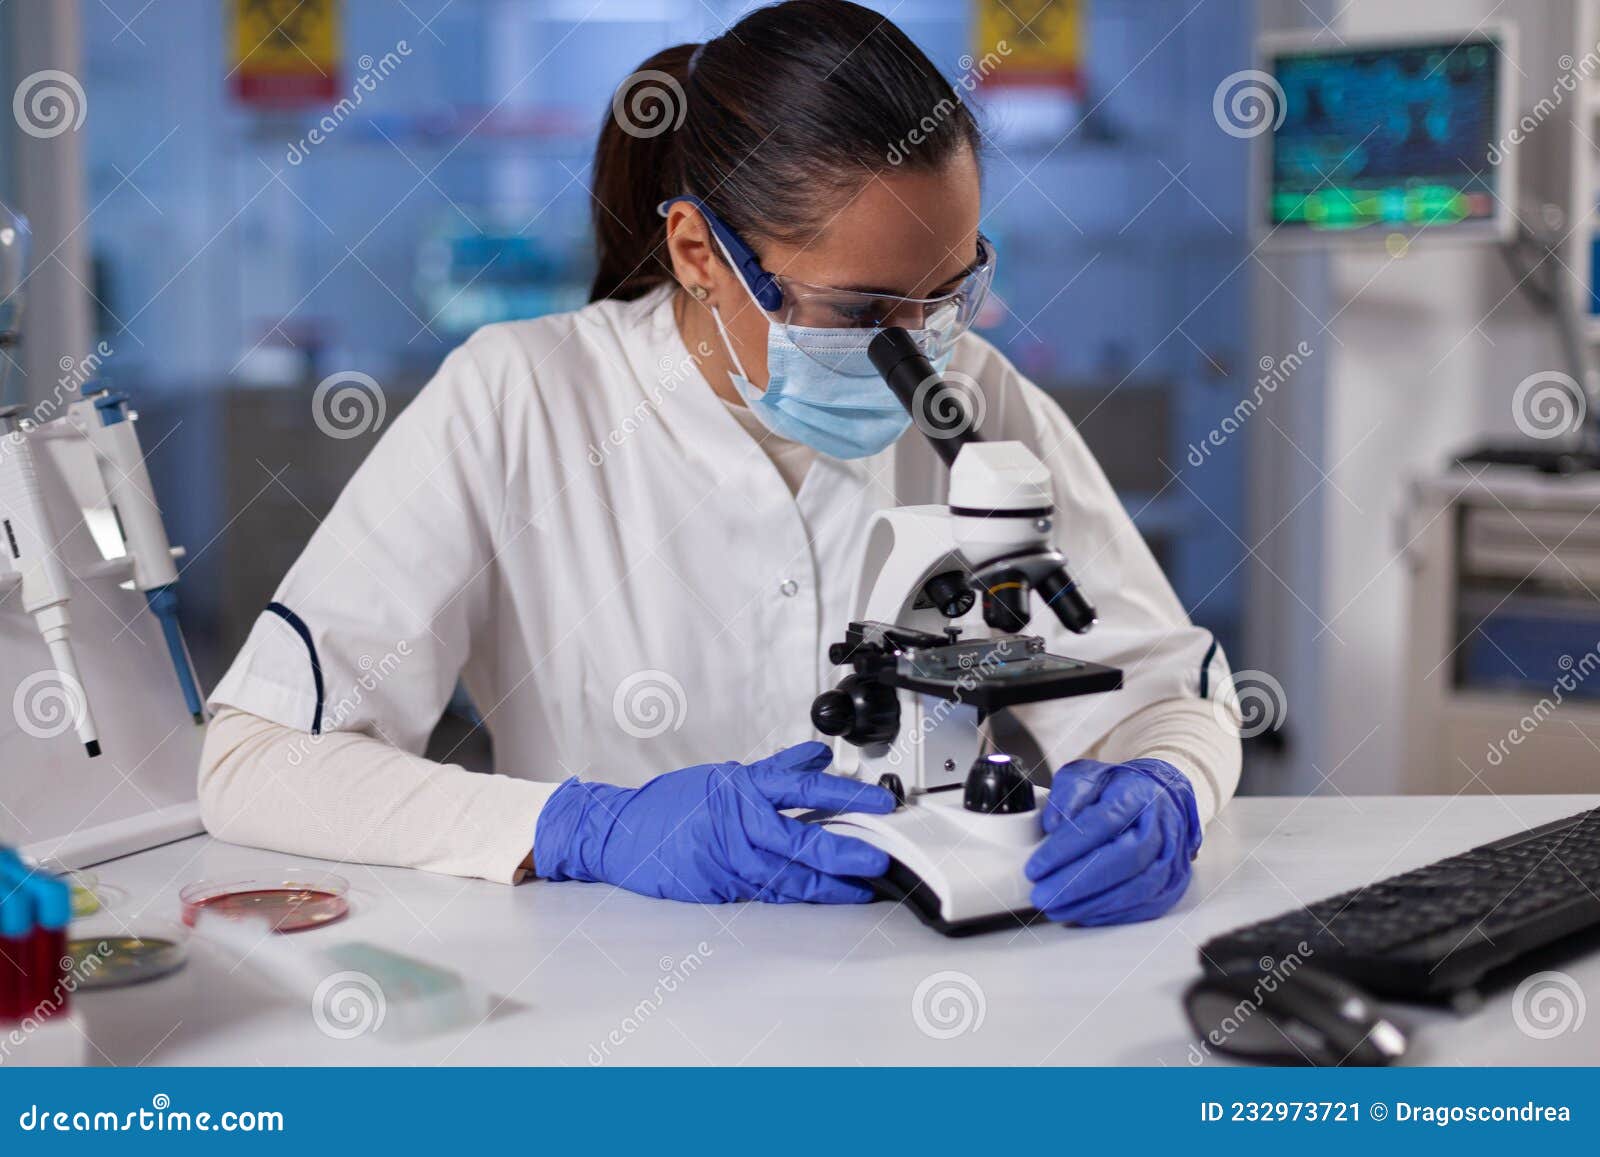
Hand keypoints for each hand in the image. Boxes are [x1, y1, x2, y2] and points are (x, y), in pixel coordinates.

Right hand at [533, 741, 897, 903]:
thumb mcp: (725, 775)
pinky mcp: (722, 888)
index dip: (846, 794)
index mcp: (743, 788)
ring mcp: (731, 860)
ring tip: (862, 887)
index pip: (806, 788)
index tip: (879, 801)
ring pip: (790, 877)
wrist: (620, 834)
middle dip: (847, 852)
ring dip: (831, 885)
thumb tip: (818, 756)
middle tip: (880, 858)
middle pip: (803, 840)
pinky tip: (821, 899)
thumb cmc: (672, 805)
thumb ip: (777, 769)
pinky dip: (798, 897)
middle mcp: (740, 823)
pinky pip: (769, 894)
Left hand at [1025, 758, 1201, 925]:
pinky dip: (1109, 914)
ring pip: (1136, 888)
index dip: (1067, 847)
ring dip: (1091, 904)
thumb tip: (1053, 824)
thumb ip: (1069, 795)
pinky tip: (1082, 913)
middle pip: (1124, 859)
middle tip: (1043, 894)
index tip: (1036, 866)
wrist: (1163, 798)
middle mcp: (1160, 827)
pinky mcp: (1172, 883)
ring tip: (1056, 908)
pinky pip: (1144, 906)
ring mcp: (1171, 858)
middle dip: (1078, 883)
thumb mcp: (1090, 776)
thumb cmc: (1121, 789)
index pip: (1103, 822)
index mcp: (1137, 795)